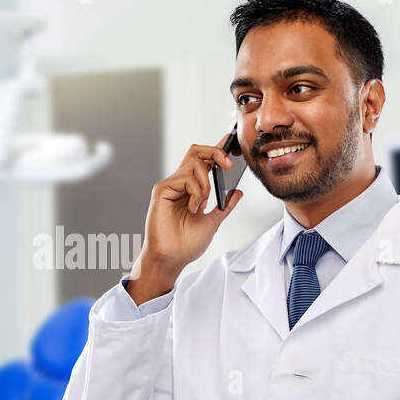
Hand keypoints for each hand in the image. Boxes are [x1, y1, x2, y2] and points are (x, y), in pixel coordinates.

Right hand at [127, 135, 243, 303]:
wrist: (173, 258)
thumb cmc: (186, 244)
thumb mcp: (213, 221)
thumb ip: (225, 206)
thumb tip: (237, 191)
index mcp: (191, 188)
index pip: (204, 161)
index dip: (216, 148)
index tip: (231, 141)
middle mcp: (180, 183)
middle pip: (196, 152)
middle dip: (215, 152)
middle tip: (229, 164)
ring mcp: (170, 185)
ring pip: (195, 164)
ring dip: (206, 183)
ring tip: (202, 205)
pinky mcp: (162, 190)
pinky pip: (185, 178)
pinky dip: (196, 191)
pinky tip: (193, 208)